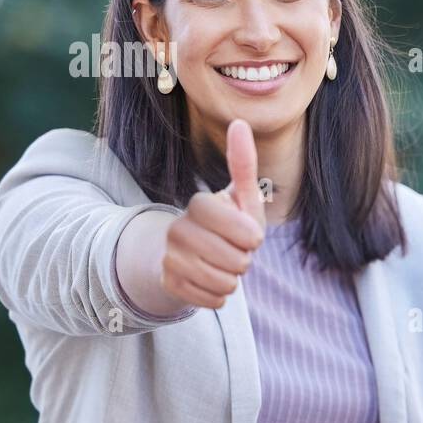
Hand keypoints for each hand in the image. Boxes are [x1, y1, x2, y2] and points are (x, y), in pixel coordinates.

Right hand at [160, 119, 266, 309]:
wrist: (187, 255)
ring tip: (221, 264)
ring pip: (226, 283)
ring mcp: (170, 259)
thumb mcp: (240, 197)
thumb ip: (242, 163)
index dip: (253, 237)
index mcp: (199, 205)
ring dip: (233, 278)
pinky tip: (208, 280)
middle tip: (232, 250)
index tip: (247, 233)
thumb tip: (239, 122)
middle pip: (239, 261)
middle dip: (244, 259)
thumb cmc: (225, 224)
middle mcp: (177, 230)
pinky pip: (214, 301)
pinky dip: (219, 295)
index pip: (246, 232)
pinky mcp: (169, 285)